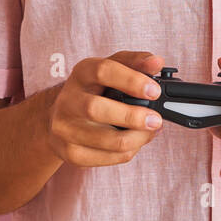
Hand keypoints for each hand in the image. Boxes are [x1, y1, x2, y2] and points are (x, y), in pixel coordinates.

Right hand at [45, 50, 166, 166]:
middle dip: (131, 117)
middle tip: (156, 120)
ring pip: (105, 140)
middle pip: (96, 109)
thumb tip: (157, 63)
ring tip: (151, 131)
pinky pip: (105, 158)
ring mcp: (65, 129)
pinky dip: (127, 152)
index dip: (131, 81)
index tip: (154, 91)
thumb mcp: (113, 67)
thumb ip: (136, 62)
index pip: (103, 71)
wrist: (63, 114)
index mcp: (82, 73)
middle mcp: (68, 100)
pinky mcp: (69, 153)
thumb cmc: (96, 88)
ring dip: (136, 139)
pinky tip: (136, 142)